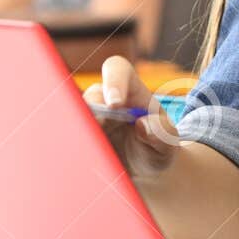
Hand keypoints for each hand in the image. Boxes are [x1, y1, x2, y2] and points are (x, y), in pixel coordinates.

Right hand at [83, 55, 178, 179]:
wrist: (144, 168)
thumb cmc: (158, 146)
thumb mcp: (169, 139)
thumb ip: (163, 130)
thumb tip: (142, 125)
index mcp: (129, 89)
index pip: (117, 70)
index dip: (113, 81)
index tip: (115, 104)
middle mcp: (103, 99)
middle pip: (89, 96)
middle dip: (91, 112)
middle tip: (98, 132)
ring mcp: (89, 118)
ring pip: (75, 118)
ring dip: (82, 134)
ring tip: (95, 154)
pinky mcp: (80, 136)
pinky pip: (70, 138)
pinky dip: (75, 149)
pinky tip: (87, 163)